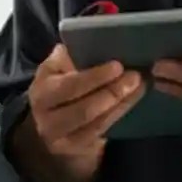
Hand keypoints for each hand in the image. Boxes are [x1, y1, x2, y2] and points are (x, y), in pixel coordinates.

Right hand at [27, 45, 145, 157]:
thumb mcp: (53, 71)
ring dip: (122, 103)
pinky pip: (104, 131)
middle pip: (85, 108)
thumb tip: (88, 31)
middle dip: (113, 92)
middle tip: (135, 76)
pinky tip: (134, 99)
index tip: (117, 65)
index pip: (69, 87)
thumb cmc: (55, 90)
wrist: (45, 130)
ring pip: (97, 122)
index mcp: (42, 93)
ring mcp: (64, 139)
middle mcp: (49, 119)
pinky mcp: (80, 150)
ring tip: (140, 86)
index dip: (94, 77)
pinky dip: (121, 113)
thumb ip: (67, 54)